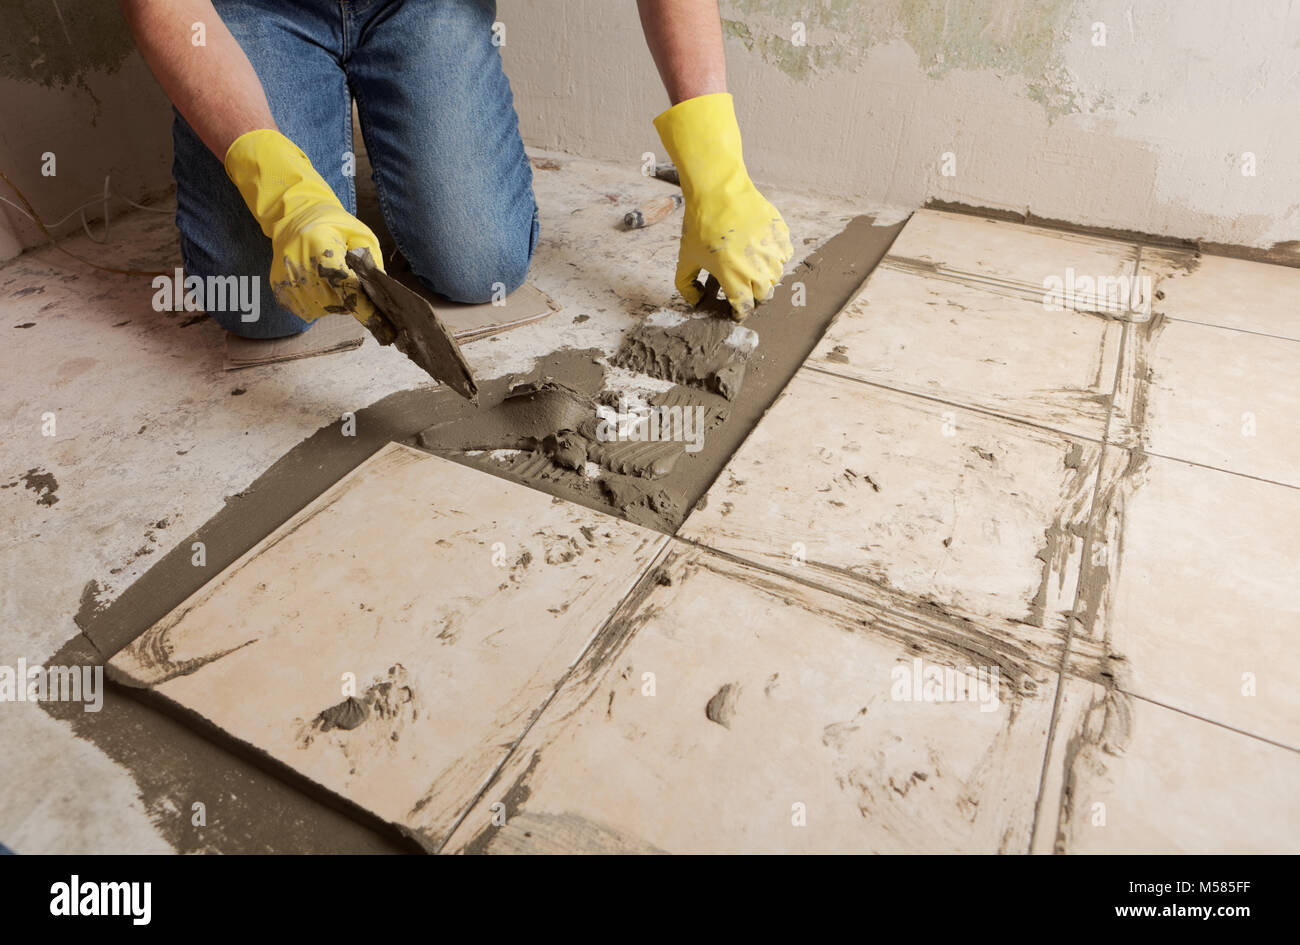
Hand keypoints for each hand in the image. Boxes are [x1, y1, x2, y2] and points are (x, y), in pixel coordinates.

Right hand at [224, 129, 382, 322]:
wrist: (293, 217)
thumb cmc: (331, 225)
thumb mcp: (359, 233)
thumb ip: (371, 259)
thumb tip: (380, 288)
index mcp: (321, 250)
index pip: (348, 289)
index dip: (368, 311)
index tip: (385, 329)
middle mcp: (301, 268)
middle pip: (337, 304)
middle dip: (351, 300)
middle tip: (349, 281)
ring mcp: (288, 281)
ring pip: (323, 311)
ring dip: (334, 302)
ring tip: (331, 279)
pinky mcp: (280, 290)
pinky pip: (308, 311)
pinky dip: (319, 303)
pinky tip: (319, 284)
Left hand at [654, 93, 792, 320]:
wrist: (719, 191)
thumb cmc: (700, 225)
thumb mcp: (685, 257)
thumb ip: (686, 285)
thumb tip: (696, 301)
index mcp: (734, 278)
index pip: (745, 308)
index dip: (740, 312)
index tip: (736, 309)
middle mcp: (757, 269)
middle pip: (764, 296)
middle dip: (754, 295)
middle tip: (745, 285)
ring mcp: (771, 251)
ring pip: (776, 275)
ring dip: (766, 276)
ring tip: (753, 266)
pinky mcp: (780, 234)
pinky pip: (785, 253)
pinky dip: (777, 255)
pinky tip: (763, 248)